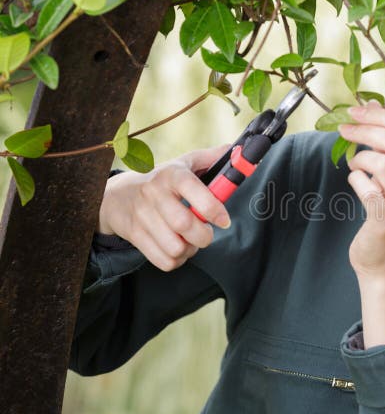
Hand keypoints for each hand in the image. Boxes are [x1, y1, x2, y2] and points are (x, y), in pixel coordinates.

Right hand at [97, 144, 230, 271]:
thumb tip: (238, 152)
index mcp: (171, 174)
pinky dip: (177, 260)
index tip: (224, 220)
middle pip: (184, 224)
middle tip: (206, 233)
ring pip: (175, 247)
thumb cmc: (161, 180)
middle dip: (204, 236)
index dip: (213, 208)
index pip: (192, 189)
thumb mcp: (184, 163)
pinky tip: (178, 249)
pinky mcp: (135, 235)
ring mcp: (142, 216)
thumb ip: (211, 158)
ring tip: (190, 241)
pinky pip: (163, 260)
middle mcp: (154, 194)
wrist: (116, 194)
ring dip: (190, 250)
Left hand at [339, 101, 384, 279]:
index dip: (381, 115)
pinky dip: (355, 179)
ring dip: (360, 157)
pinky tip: (355, 182)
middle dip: (365, 129)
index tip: (357, 110)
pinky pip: (366, 187)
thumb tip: (371, 106)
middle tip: (344, 128)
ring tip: (353, 163)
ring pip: (382, 162)